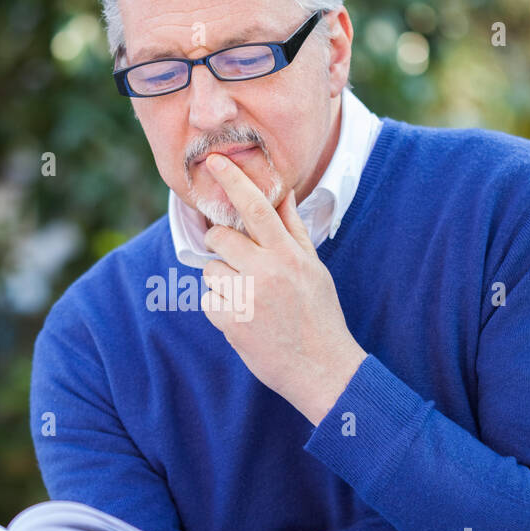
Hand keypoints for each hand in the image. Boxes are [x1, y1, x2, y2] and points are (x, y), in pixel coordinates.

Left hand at [199, 151, 366, 426]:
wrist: (321, 369)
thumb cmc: (319, 314)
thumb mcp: (314, 268)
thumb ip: (293, 230)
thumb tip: (282, 194)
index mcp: (288, 255)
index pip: (256, 208)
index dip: (233, 181)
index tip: (213, 161)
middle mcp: (266, 273)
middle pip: (220, 238)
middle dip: (221, 244)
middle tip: (238, 260)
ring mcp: (246, 299)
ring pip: (211, 271)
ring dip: (223, 281)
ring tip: (250, 300)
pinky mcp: (230, 323)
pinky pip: (208, 301)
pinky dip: (220, 308)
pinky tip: (245, 319)